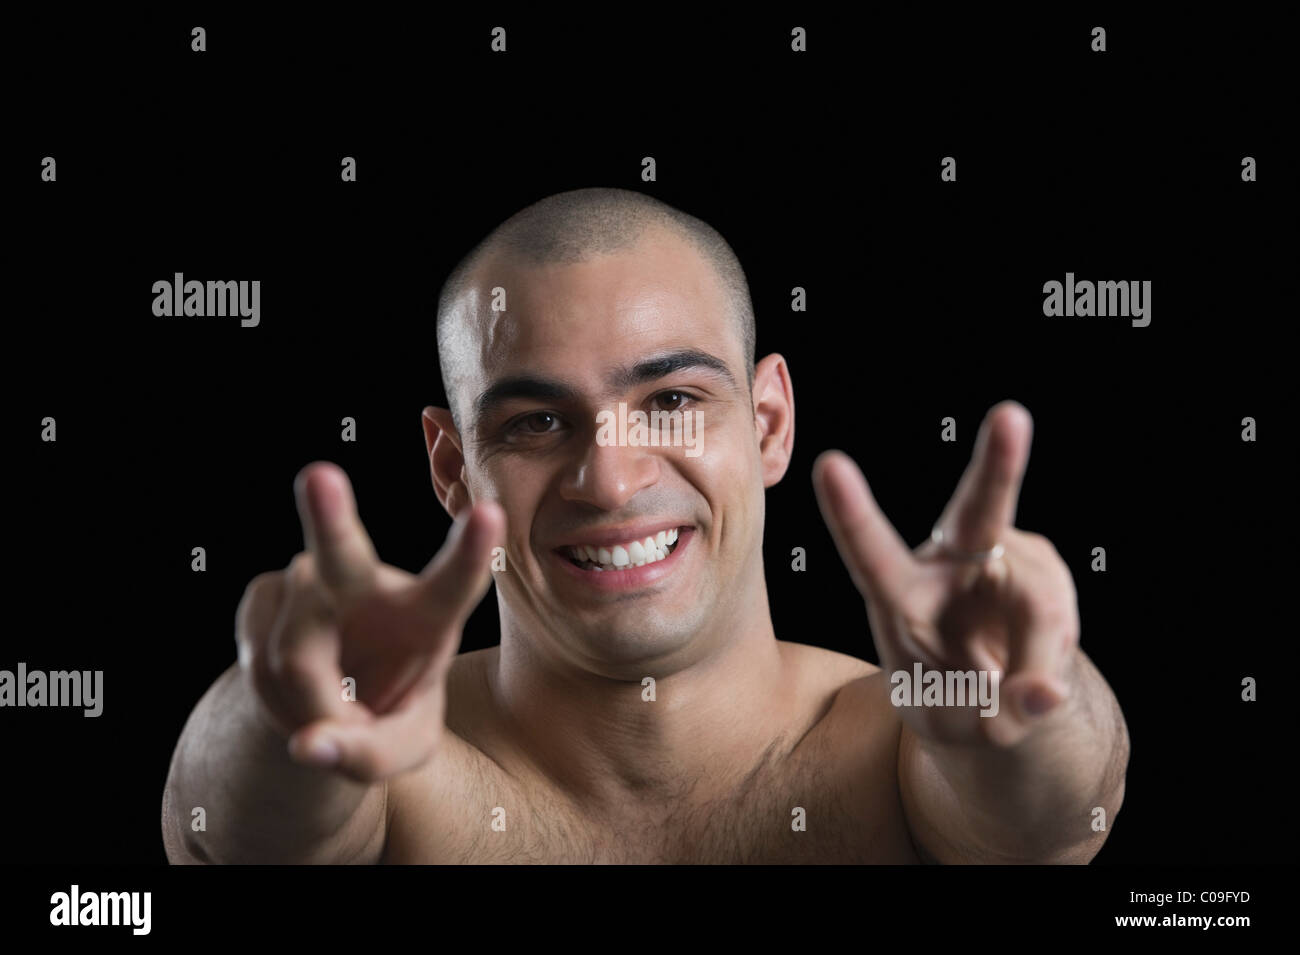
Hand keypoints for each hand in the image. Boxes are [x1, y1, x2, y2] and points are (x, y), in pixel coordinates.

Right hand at [235, 461, 502, 780]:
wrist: (327, 703)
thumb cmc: (383, 718)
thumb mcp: (397, 751)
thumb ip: (368, 758)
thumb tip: (308, 746)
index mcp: (427, 613)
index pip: (454, 583)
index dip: (471, 553)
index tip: (490, 514)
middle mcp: (368, 585)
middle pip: (343, 554)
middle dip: (328, 517)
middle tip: (318, 476)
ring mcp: (311, 583)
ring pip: (294, 658)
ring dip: (308, 703)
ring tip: (332, 703)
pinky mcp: (263, 595)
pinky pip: (261, 662)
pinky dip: (278, 698)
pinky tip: (298, 687)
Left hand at [812, 402, 1079, 747]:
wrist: (995, 695)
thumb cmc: (951, 702)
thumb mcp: (956, 724)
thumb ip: (989, 715)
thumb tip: (1042, 692)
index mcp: (900, 596)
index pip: (871, 557)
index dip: (851, 515)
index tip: (829, 464)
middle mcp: (950, 561)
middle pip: (977, 510)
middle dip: (998, 465)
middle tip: (1012, 416)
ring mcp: (1006, 559)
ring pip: (1041, 607)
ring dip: (1036, 665)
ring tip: (1016, 696)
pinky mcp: (1045, 568)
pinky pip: (1063, 624)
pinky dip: (1052, 663)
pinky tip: (1032, 667)